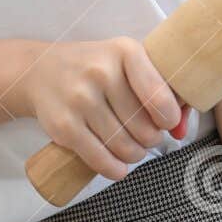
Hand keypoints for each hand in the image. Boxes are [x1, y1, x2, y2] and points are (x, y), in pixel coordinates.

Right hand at [22, 37, 186, 180]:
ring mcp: (80, 99)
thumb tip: (181, 130)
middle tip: (145, 135)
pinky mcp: (64, 126)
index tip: (166, 121)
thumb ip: (160, 89)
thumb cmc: (95, 67)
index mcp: (124, 51)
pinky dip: (115, 169)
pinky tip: (118, 166)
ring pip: (125, 147)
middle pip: (144, 128)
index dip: (169, 118)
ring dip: (134, 155)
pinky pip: (101, 159)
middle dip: (151, 139)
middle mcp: (101, 72)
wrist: (40, 70)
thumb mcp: (126, 62)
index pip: (160, 96)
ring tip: (132, 148)